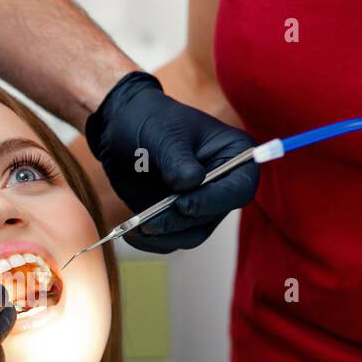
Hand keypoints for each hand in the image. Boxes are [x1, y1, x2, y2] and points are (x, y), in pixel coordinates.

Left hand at [84, 71, 259, 252]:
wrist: (123, 128)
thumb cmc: (150, 120)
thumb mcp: (164, 134)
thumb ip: (178, 160)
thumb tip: (191, 183)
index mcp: (236, 156)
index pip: (239, 189)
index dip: (213, 201)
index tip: (182, 204)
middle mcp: (224, 185)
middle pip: (212, 217)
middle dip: (179, 221)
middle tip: (148, 222)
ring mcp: (202, 205)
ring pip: (191, 234)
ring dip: (164, 236)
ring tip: (135, 228)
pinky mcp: (179, 219)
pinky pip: (171, 240)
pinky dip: (152, 241)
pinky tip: (131, 233)